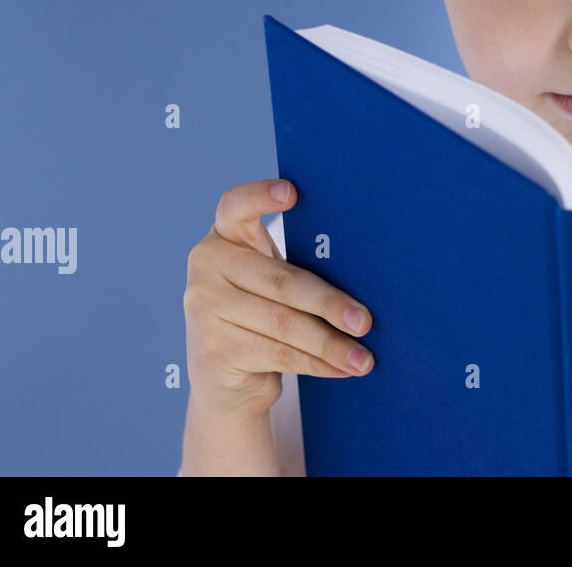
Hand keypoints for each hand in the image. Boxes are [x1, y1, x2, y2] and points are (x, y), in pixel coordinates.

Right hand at [183, 178, 376, 416]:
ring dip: (330, 344)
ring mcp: (205, 309)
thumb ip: (295, 266)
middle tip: (365, 321)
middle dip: (329, 304)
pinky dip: (317, 363)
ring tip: (363, 358)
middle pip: (281, 281)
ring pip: (285, 324)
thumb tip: (366, 274)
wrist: (225, 380)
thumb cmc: (262, 315)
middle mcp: (207, 266)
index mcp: (224, 237)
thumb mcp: (270, 282)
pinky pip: (280, 355)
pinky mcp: (214, 350)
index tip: (292, 192)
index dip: (261, 196)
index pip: (235, 206)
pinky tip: (342, 368)